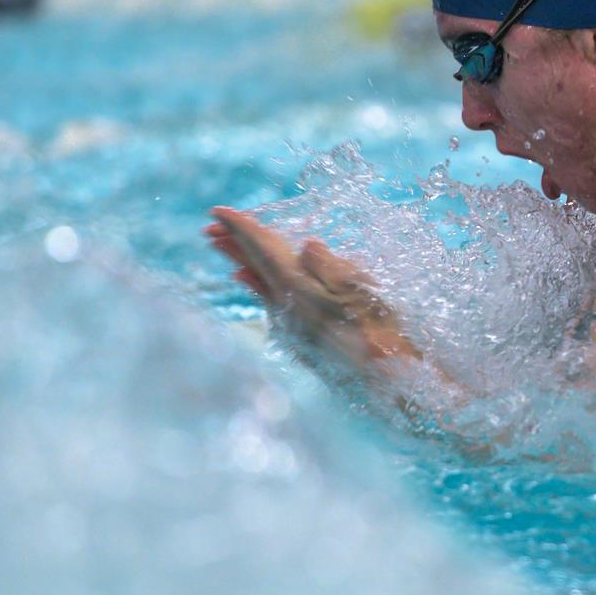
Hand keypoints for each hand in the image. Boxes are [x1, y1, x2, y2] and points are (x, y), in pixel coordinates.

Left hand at [205, 207, 418, 366]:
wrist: (387, 383)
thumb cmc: (384, 334)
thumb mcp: (364, 292)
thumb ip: (332, 267)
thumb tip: (306, 246)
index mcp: (301, 289)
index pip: (264, 251)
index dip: (241, 228)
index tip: (217, 210)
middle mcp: (288, 306)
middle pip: (255, 267)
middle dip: (233, 244)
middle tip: (208, 227)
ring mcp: (291, 324)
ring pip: (259, 283)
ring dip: (241, 261)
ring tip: (223, 246)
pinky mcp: (300, 337)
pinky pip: (269, 300)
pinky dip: (256, 284)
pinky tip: (248, 279)